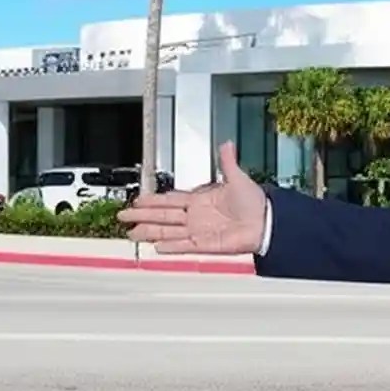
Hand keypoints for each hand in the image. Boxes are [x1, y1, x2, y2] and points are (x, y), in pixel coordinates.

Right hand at [117, 141, 266, 253]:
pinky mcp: (206, 244)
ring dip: (149, 232)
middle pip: (163, 216)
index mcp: (201, 200)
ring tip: (131, 233)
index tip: (139, 200)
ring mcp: (199, 231)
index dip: (154, 200)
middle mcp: (197, 216)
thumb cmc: (255, 202)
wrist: (266, 220)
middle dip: (142, 216)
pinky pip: (183, 245)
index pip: (171, 200)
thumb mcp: (238, 177)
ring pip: (167, 231)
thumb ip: (227, 161)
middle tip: (123, 216)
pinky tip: (155, 246)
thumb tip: (226, 143)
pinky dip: (170, 246)